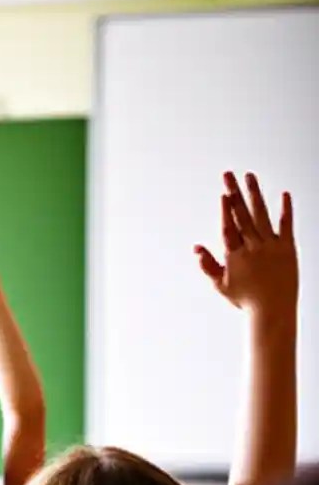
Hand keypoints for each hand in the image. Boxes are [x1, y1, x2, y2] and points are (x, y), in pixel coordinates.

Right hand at [194, 172, 297, 317]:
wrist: (273, 310)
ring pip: (261, 215)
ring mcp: (271, 246)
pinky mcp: (288, 248)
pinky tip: (284, 194)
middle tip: (229, 174)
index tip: (224, 193)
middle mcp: (253, 247)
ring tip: (249, 176)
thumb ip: (207, 264)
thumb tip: (195, 247)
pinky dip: (286, 209)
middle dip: (234, 192)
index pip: (228, 227)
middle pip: (242, 214)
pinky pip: (286, 225)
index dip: (226, 209)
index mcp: (235, 255)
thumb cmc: (246, 299)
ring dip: (255, 194)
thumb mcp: (220, 284)